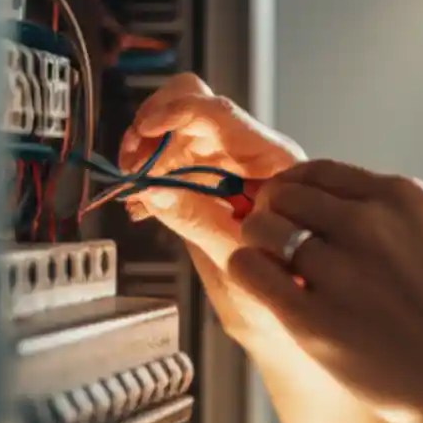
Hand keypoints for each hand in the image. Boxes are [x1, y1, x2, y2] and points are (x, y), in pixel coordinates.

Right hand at [118, 73, 304, 348]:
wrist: (292, 315)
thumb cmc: (283, 289)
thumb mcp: (237, 259)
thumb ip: (196, 222)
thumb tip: (151, 188)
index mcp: (272, 160)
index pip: (219, 112)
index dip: (176, 112)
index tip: (143, 131)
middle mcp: (251, 153)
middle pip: (193, 107)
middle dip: (153, 130)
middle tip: (131, 165)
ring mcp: (230, 163)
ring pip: (176, 130)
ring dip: (146, 154)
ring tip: (135, 192)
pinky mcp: (212, 179)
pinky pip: (174, 159)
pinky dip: (150, 174)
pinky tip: (142, 204)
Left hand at [224, 160, 422, 422]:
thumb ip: (374, 220)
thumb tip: (301, 205)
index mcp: (402, 196)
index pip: (317, 171)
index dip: (293, 193)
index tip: (293, 218)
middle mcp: (372, 223)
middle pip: (283, 193)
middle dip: (272, 216)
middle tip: (279, 249)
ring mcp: (343, 270)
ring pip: (260, 226)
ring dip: (258, 246)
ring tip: (279, 274)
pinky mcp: (315, 318)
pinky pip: (248, 268)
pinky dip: (249, 273)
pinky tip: (269, 291)